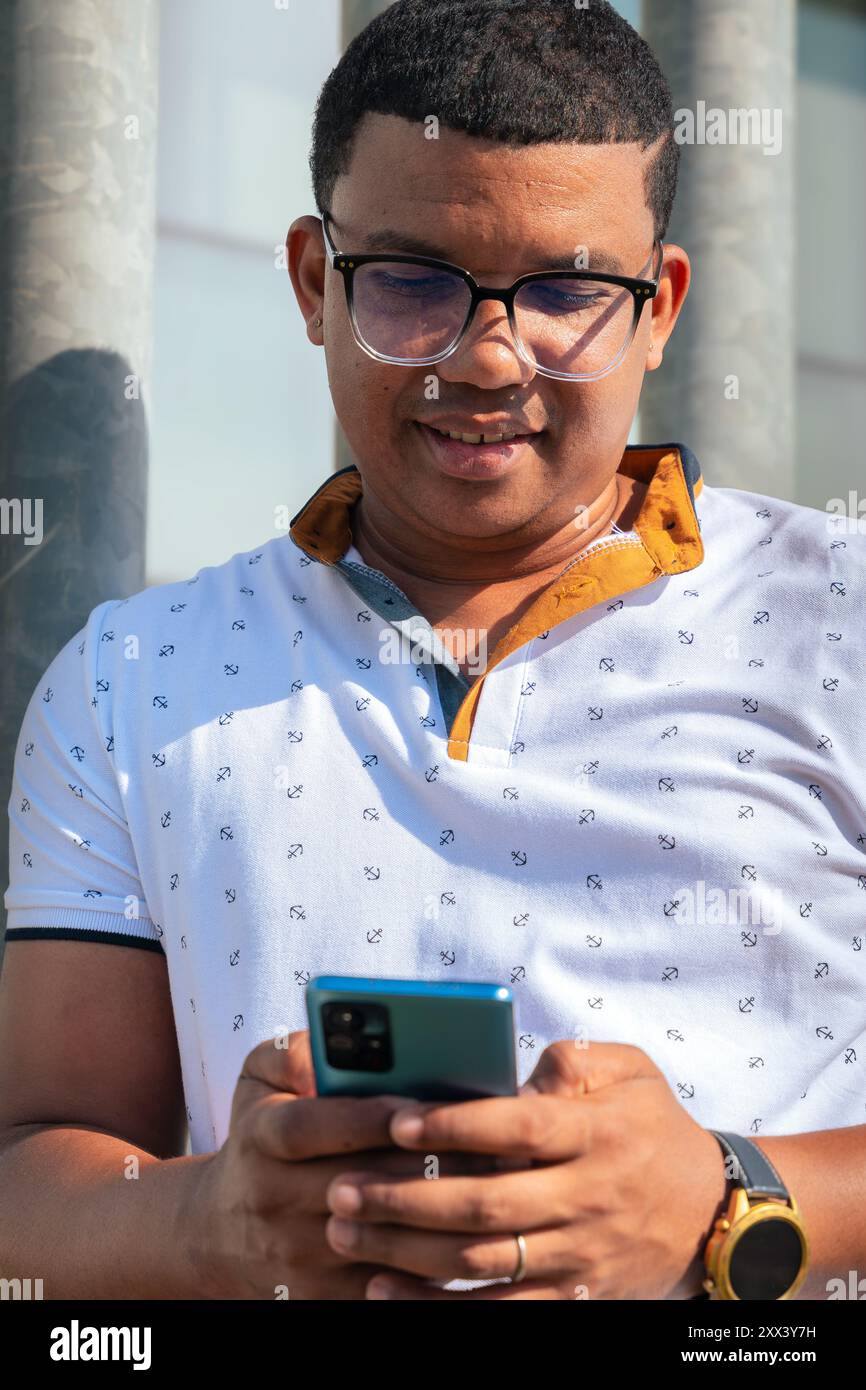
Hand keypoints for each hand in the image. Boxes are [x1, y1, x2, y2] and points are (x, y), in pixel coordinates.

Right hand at [185, 1030, 498, 1298]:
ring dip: (442, 1214)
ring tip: (498, 1184)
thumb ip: (292, 1052)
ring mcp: (299, 1256)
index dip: (367, 1116)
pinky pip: (388, 1283)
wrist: (222, 1234)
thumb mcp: (258, 1081)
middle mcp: (275, 1200)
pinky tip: (474, 1233)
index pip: (311, 1126)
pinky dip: (433, 1261)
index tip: (421, 1103)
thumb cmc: (260, 1137)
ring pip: (383, 1239)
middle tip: (492, 1140)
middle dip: (428, 1161)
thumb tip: (332, 1051)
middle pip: (361, 1182)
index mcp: (261, 1138)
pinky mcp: (323, 1297)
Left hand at [323, 1041, 729, 1298]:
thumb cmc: (654, 1126)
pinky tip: (386, 1292)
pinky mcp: (573, 1295)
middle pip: (485, 1204)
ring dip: (406, 1252)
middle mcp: (586, 1196)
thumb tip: (513, 1073)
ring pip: (481, 1262)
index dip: (456, 1125)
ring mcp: (579, 1253)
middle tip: (342, 1187)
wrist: (713, 1213)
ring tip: (347, 1232)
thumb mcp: (632, 1071)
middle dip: (405, 1197)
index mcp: (596, 1132)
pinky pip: (499, 1312)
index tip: (397, 1119)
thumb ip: (573, 1059)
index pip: (518, 1128)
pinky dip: (439, 1309)